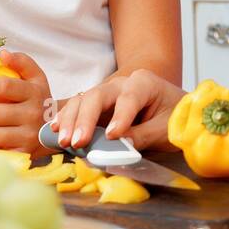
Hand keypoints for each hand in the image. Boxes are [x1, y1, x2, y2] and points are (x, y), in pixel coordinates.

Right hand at [49, 69, 184, 153]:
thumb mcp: (166, 128)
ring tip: (64, 141)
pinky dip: (65, 119)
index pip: (129, 98)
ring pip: (82, 101)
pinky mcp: (97, 107)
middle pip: (98, 96)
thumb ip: (143, 136)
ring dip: (70, 121)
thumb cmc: (174, 117)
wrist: (172, 108)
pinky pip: (77, 108)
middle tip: (78, 142)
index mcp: (144, 83)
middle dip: (86, 119)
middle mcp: (121, 84)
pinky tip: (54, 131)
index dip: (120, 117)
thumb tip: (120, 146)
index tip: (112, 136)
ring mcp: (106, 94)